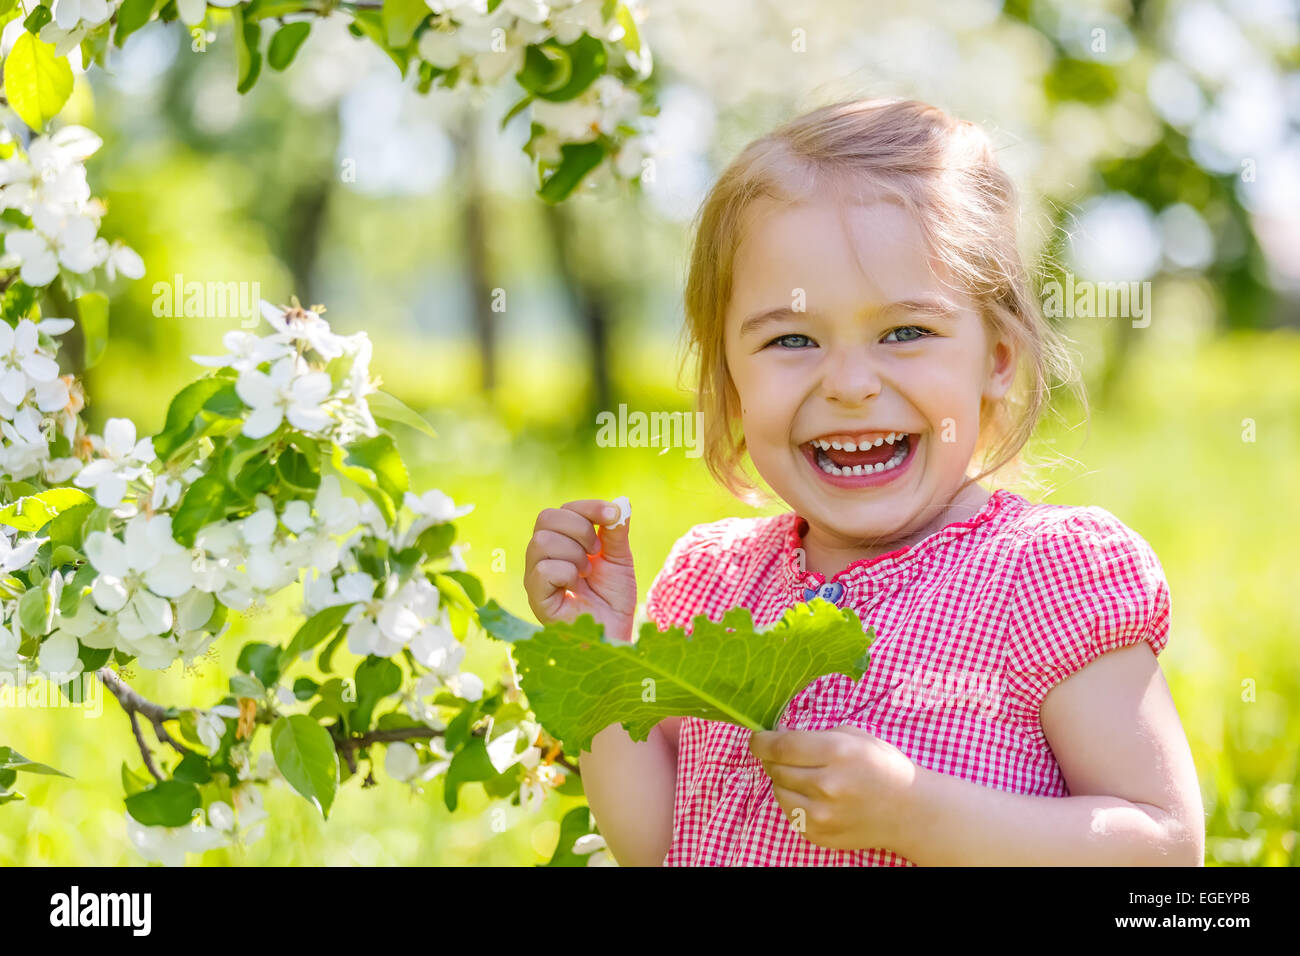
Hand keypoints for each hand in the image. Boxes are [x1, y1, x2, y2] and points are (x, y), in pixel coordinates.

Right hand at [524, 498, 636, 643]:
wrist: (615, 634)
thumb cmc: (614, 600)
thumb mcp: (620, 560)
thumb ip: (616, 532)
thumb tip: (620, 503)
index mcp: (561, 542)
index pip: (563, 510)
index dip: (589, 507)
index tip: (613, 516)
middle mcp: (543, 556)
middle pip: (546, 518)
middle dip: (579, 529)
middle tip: (596, 552)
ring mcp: (536, 577)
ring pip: (542, 541)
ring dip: (574, 554)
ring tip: (586, 573)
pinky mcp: (536, 598)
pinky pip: (543, 569)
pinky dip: (566, 573)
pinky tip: (576, 586)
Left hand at [748, 724, 916, 851]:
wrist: (909, 810)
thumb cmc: (882, 766)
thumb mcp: (853, 736)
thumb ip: (815, 735)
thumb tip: (777, 735)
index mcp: (836, 752)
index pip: (780, 746)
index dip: (761, 741)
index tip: (756, 739)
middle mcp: (827, 785)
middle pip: (776, 769)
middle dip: (775, 759)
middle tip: (788, 756)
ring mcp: (822, 815)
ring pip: (778, 792)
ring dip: (784, 781)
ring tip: (805, 776)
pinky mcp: (819, 835)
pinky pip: (789, 813)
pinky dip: (794, 802)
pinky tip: (814, 796)